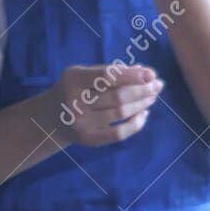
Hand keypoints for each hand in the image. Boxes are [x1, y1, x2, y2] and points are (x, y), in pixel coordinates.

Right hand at [45, 63, 162, 147]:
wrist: (51, 117)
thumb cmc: (75, 89)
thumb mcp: (85, 74)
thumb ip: (113, 71)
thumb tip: (146, 71)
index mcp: (74, 79)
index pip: (107, 75)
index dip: (131, 75)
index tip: (151, 73)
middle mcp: (75, 101)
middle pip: (117, 96)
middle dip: (142, 89)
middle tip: (158, 84)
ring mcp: (81, 122)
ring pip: (120, 113)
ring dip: (142, 104)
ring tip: (153, 95)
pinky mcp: (88, 139)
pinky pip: (119, 133)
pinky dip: (136, 124)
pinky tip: (144, 114)